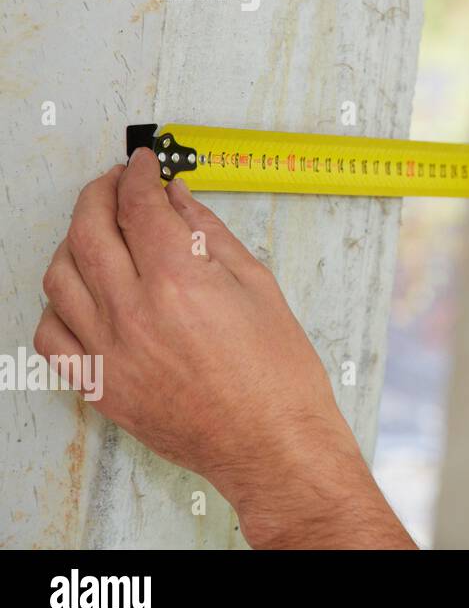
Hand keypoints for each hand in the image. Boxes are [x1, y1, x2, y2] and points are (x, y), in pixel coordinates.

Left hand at [36, 148, 412, 547]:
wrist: (272, 443)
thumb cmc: (278, 374)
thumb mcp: (258, 286)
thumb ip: (209, 235)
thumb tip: (179, 198)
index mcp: (179, 281)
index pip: (137, 205)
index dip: (137, 174)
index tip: (142, 163)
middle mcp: (133, 312)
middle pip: (88, 230)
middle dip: (99, 193)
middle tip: (116, 183)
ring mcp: (109, 351)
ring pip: (59, 277)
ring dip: (74, 241)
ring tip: (99, 232)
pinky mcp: (99, 384)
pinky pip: (51, 335)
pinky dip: (58, 304)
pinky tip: (84, 294)